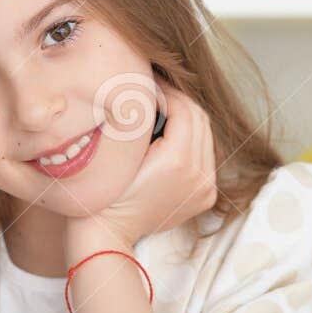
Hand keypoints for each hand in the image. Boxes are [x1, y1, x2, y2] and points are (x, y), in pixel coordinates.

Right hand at [66, 85, 218, 251]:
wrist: (108, 231)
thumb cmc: (105, 189)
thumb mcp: (122, 148)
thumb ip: (143, 117)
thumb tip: (152, 90)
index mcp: (178, 161)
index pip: (184, 109)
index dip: (168, 91)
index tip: (151, 82)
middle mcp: (199, 174)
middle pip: (200, 119)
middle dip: (180, 101)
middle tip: (158, 90)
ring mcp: (205, 186)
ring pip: (206, 136)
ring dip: (188, 119)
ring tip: (165, 110)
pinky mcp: (205, 195)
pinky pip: (205, 156)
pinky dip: (193, 141)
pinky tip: (173, 136)